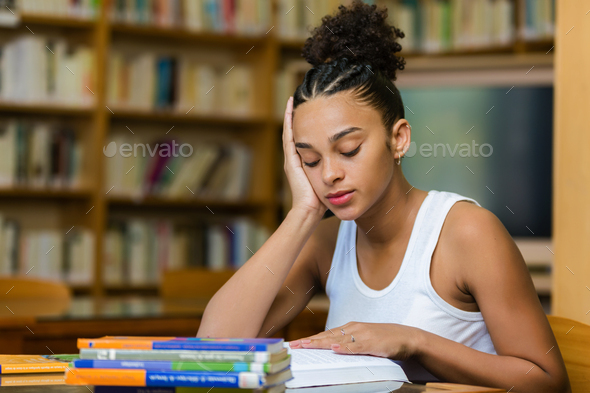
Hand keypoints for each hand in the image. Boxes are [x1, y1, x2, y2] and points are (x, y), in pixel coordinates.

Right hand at [283, 96, 327, 218]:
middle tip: (304, 99)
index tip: (316, 109)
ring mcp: (291, 158)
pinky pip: (289, 135)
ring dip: (293, 115)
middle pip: (298, 132)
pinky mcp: (291, 160)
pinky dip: (290, 121)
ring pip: (291, 131)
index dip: (310, 124)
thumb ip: (336, 170)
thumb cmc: (323, 201)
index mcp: (306, 162)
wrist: (310, 211)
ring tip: (297, 98)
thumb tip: (352, 162)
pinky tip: (292, 108)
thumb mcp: (331, 180)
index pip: (307, 138)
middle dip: (301, 116)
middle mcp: (296, 158)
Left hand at [288, 321, 421, 360]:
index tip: (296, 343)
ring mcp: (362, 335)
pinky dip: (344, 348)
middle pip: (326, 336)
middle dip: (309, 341)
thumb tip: (332, 349)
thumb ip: (348, 343)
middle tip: (293, 345)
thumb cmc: (384, 339)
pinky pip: (355, 346)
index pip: (325, 334)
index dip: (310, 339)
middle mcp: (353, 329)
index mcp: (349, 328)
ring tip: (306, 346)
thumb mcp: (362, 340)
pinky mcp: (371, 343)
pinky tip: (334, 349)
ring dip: (320, 343)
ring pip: (336, 340)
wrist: (406, 337)